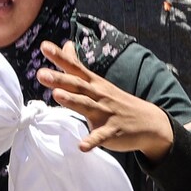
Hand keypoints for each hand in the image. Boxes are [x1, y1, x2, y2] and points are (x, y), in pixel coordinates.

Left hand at [37, 41, 172, 161]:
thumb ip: (77, 66)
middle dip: (60, 79)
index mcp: (93, 84)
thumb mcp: (97, 81)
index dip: (60, 57)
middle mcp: (98, 96)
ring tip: (56, 95)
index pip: (74, 67)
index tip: (44, 46)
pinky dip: (92, 141)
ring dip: (72, 101)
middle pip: (77, 86)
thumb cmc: (116, 100)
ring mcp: (105, 114)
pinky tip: (82, 146)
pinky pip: (100, 137)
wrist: (149, 122)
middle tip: (41, 74)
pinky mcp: (112, 132)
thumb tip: (66, 44)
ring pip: (87, 106)